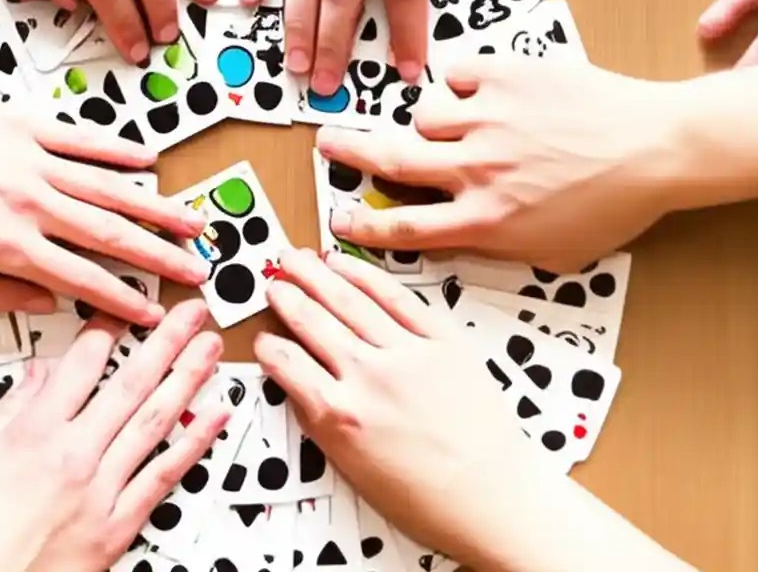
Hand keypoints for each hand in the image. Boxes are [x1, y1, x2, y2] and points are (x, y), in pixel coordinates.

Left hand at [0, 70, 207, 326]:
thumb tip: (45, 306)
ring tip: (194, 220)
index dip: (125, 302)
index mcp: (5, 245)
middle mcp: (28, 202)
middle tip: (200, 269)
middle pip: (113, 235)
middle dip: (162, 256)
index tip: (154, 315)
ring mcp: (29, 159)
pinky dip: (118, 150)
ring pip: (111, 187)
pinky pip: (83, 139)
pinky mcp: (21, 124)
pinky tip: (148, 159)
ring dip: (157, 206)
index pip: (84, 280)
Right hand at [0, 301, 227, 571]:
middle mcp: (75, 455)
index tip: (126, 308)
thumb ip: (9, 410)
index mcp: (35, 433)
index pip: (82, 363)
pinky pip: (164, 474)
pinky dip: (194, 442)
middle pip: (131, 383)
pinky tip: (215, 415)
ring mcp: (102, 489)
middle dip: (166, 341)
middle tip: (191, 313)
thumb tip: (37, 375)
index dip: (108, 328)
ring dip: (188, 378)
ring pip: (155, 420)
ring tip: (209, 348)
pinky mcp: (119, 523)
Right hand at [255, 248, 533, 559]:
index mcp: (340, 415)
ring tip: (297, 259)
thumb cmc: (430, 497)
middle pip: (313, 321)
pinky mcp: (443, 341)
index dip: (268, 346)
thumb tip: (300, 388)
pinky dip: (367, 275)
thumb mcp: (352, 468)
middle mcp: (370, 377)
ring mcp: (408, 353)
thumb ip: (321, 421)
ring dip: (317, 274)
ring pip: (349, 300)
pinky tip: (346, 264)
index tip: (264, 338)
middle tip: (272, 280)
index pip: (286, 363)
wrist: (494, 498)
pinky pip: (396, 297)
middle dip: (286, 296)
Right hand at [316, 58, 683, 271]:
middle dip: (350, 151)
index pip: (405, 228)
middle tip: (329, 142)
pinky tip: (480, 90)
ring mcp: (489, 118)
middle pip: (391, 160)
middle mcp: (477, 169)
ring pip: (424, 113)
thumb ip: (497, 246)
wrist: (659, 148)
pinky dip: (461, 80)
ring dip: (429, 120)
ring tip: (449, 120)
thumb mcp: (552, 253)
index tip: (340, 220)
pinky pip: (458, 71)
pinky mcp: (508, 75)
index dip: (363, 227)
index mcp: (486, 219)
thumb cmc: (616, 205)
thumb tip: (460, 237)